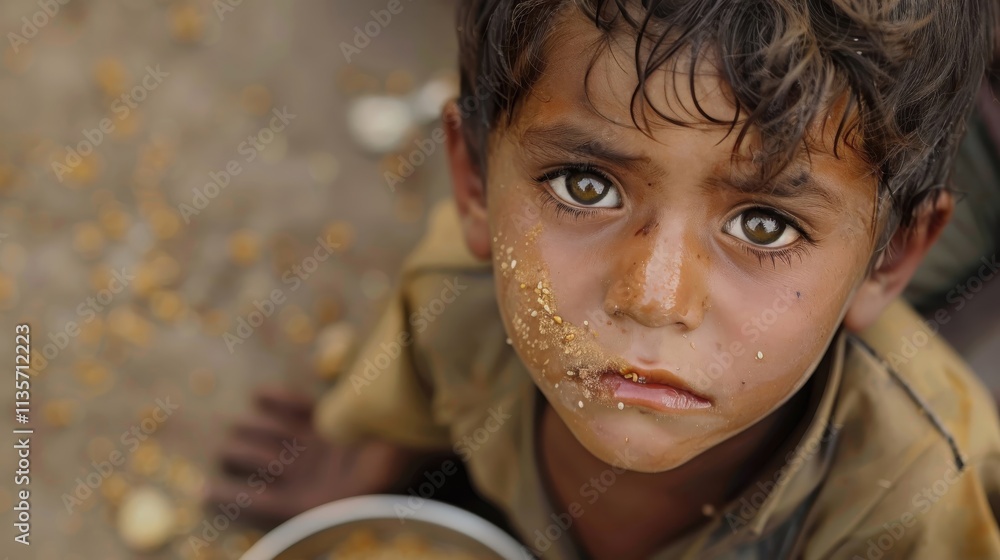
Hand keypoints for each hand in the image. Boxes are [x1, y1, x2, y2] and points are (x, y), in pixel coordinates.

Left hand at [206, 386, 417, 527]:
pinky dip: (280, 402)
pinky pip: (300, 411)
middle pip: (266, 465)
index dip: (233, 499)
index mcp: (315, 503)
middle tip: (226, 447)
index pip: (265, 505)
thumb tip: (229, 500)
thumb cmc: (381, 476)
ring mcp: (323, 447)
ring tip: (238, 423)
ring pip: (276, 438)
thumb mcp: (331, 503)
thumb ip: (290, 508)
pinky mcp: (335, 423)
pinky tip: (261, 395)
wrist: (421, 437)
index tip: (203, 489)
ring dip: (254, 430)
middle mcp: (315, 476)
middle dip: (242, 456)